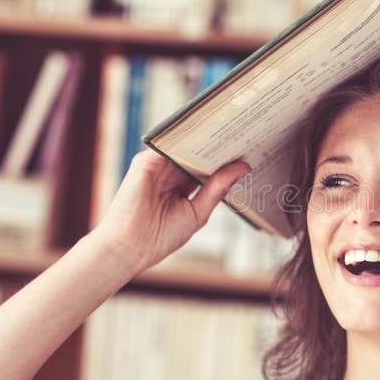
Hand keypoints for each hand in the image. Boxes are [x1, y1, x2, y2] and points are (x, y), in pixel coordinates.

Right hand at [92, 149, 249, 272]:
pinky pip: (169, 145)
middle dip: (219, 146)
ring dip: (206, 138)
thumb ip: (217, 188)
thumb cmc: (161, 236)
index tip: (249, 149)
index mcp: (182, 185)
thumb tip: (242, 167)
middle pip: (197, 152)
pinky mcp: (145, 162)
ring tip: (233, 131)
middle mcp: (170, 173)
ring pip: (184, 145)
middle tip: (246, 135)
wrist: (130, 248)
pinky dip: (187, 140)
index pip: (207, 166)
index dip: (225, 158)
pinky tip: (207, 136)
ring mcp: (157, 166)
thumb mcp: (198, 211)